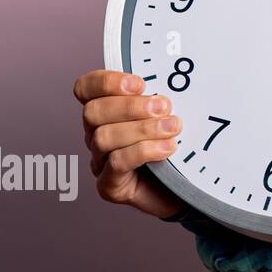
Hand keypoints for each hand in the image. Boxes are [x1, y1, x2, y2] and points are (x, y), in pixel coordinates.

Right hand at [73, 69, 185, 219]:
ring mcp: (100, 162)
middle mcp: (97, 135)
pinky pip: (116, 163)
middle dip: (130, 106)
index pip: (87, 88)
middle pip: (93, 112)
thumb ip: (162, 100)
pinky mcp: (109, 186)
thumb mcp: (170, 117)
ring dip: (142, 129)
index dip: (106, 82)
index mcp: (107, 112)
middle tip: (164, 107)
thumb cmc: (177, 149)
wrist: (185, 190)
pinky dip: (143, 151)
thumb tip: (175, 81)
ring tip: (172, 129)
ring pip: (103, 137)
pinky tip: (167, 149)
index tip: (141, 83)